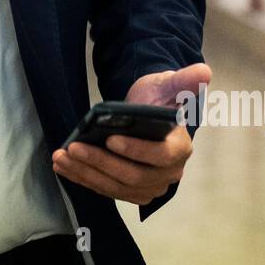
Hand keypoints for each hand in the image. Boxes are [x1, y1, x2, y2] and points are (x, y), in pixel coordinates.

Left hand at [51, 62, 211, 205]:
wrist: (144, 114)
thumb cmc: (158, 99)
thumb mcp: (168, 85)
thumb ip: (185, 81)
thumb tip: (203, 72)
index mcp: (180, 149)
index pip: (160, 156)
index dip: (136, 151)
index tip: (110, 139)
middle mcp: (168, 174)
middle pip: (133, 176)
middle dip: (101, 162)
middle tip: (74, 147)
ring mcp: (148, 186)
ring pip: (115, 187)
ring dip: (85, 173)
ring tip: (61, 157)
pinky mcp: (129, 192)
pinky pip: (104, 189)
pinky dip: (82, 179)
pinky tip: (63, 167)